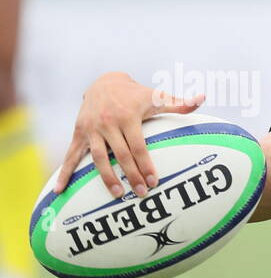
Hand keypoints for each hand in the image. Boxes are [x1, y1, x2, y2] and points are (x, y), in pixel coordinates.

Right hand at [55, 73, 204, 197]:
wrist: (104, 82)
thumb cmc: (136, 95)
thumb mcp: (157, 97)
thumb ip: (179, 103)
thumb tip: (203, 98)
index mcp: (127, 116)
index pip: (138, 146)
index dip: (145, 164)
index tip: (155, 181)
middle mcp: (107, 123)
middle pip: (120, 155)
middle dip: (131, 175)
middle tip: (142, 193)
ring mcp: (91, 129)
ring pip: (98, 158)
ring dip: (107, 178)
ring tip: (118, 195)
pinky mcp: (78, 133)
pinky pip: (72, 156)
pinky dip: (65, 173)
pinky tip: (60, 191)